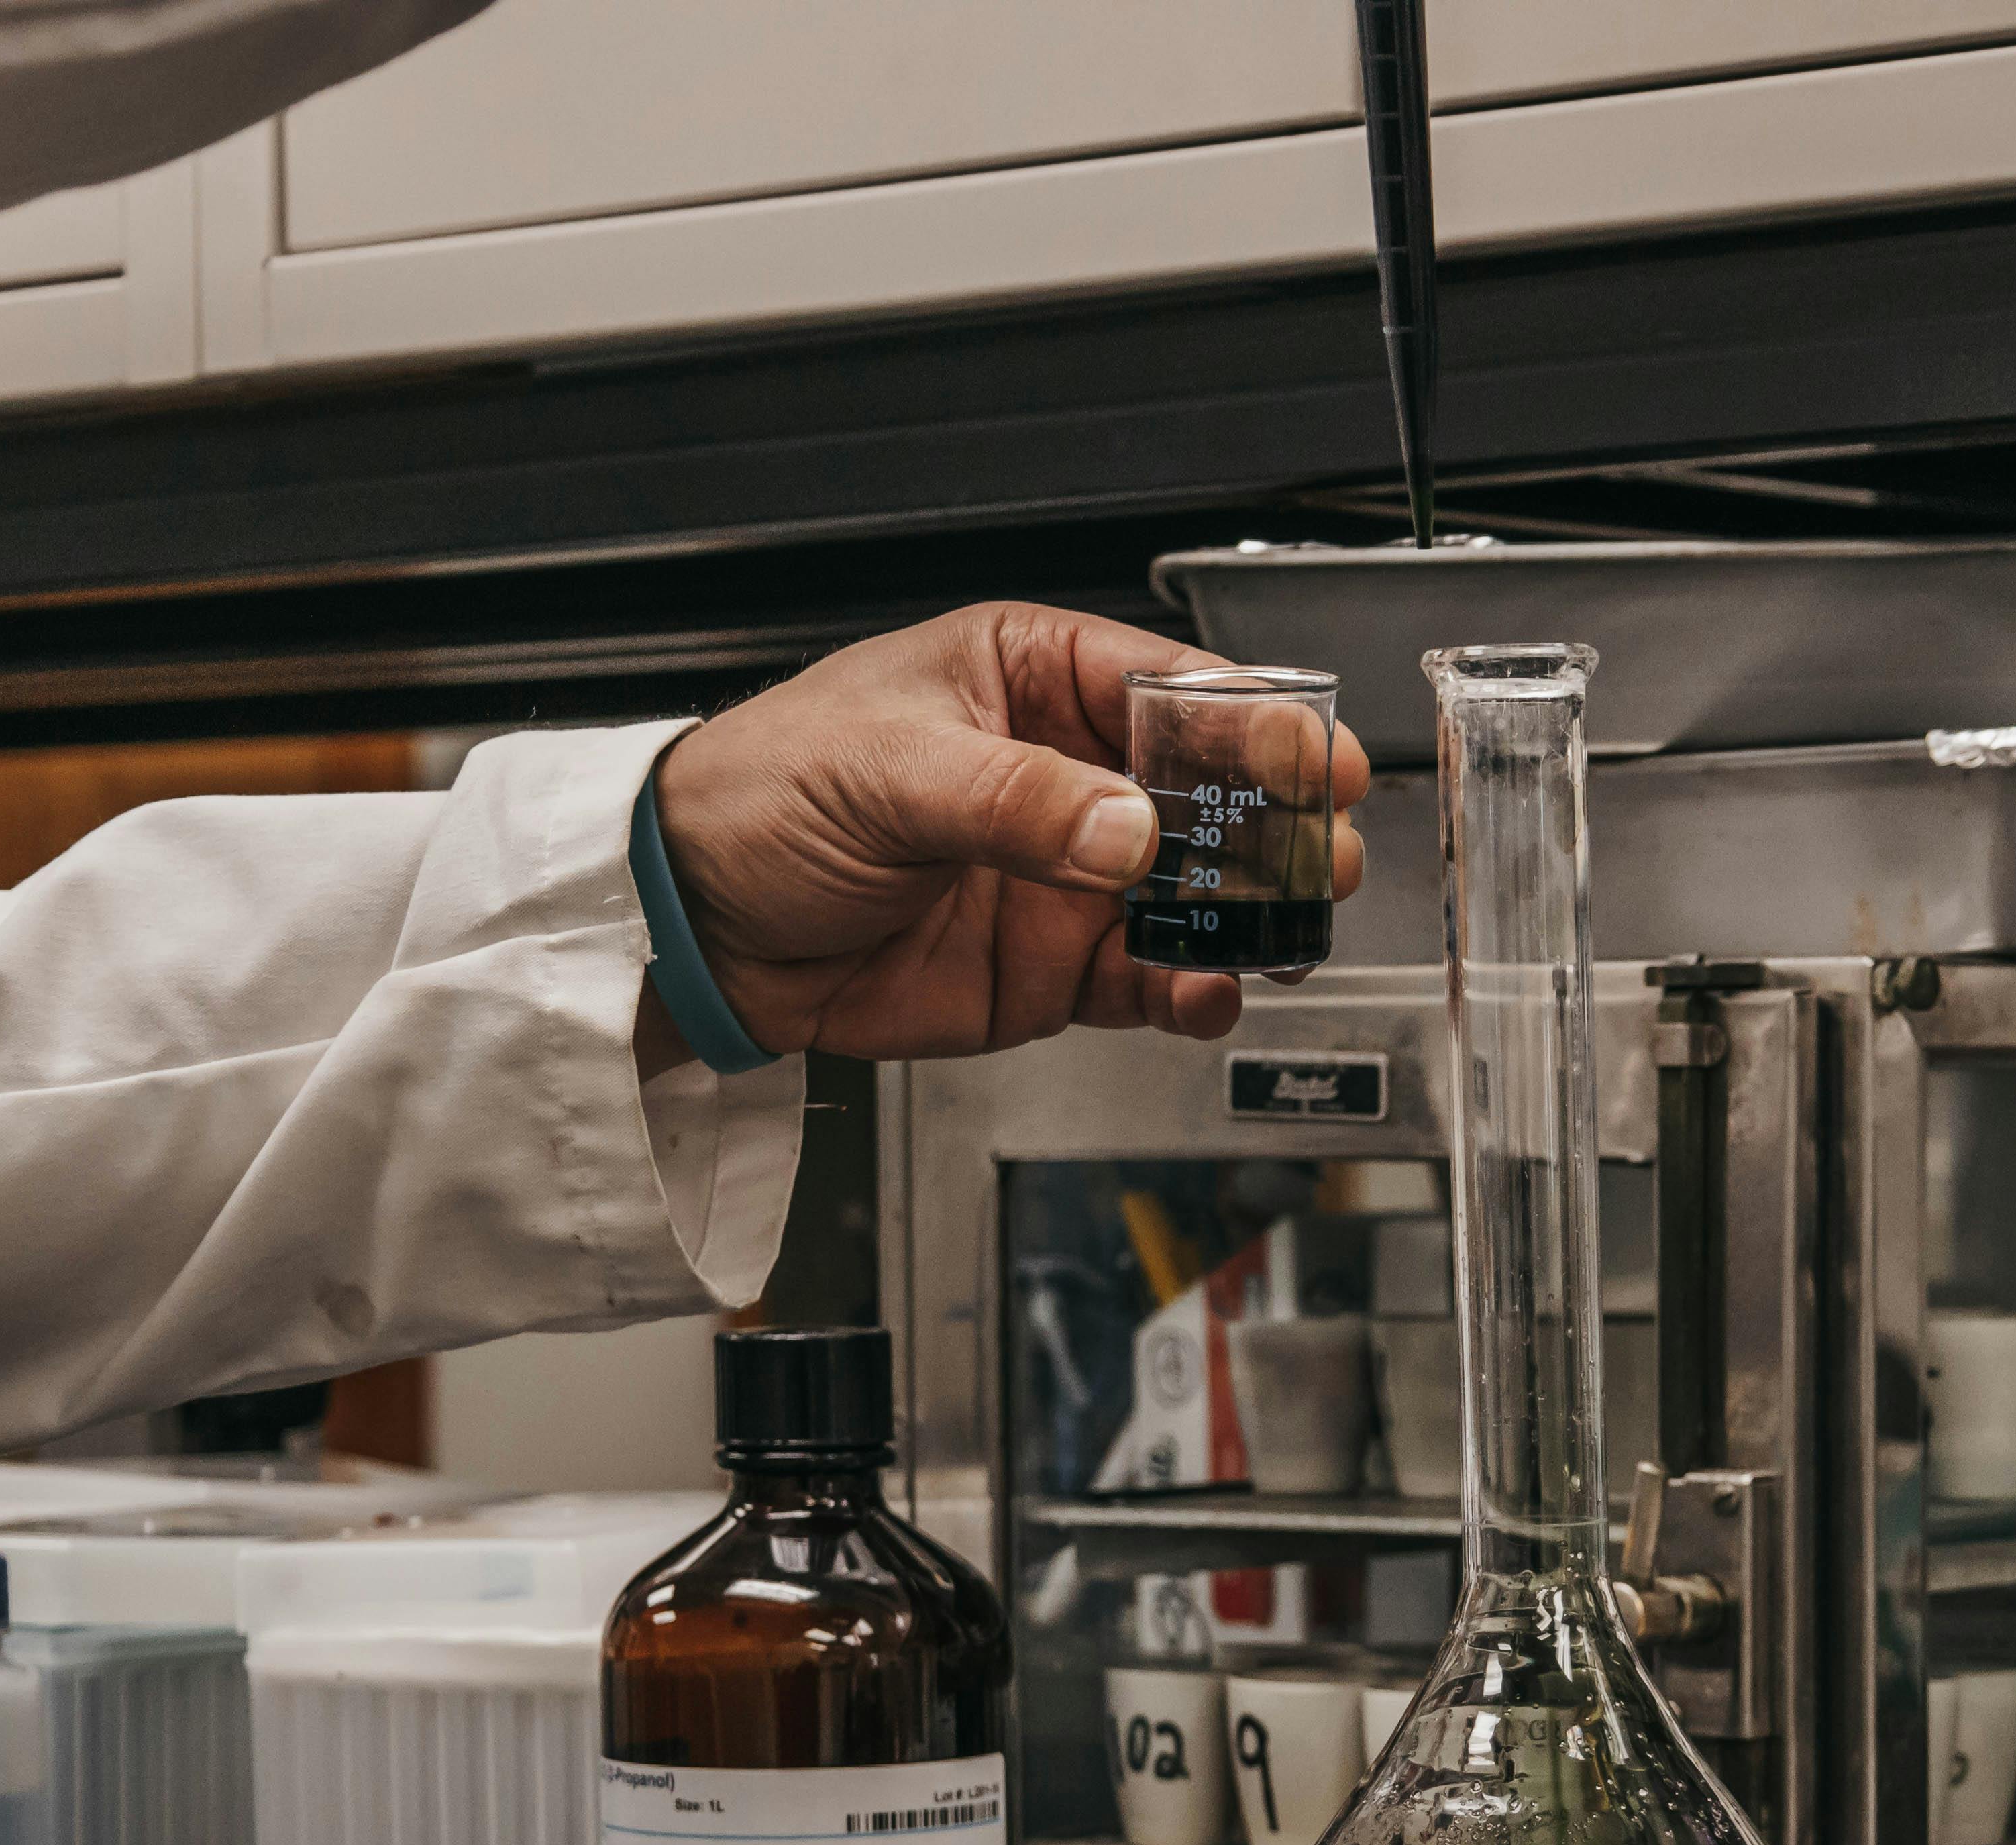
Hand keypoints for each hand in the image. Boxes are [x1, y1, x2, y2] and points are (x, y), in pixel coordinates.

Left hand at [647, 603, 1369, 1064]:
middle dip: (1271, 826)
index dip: (1247, 725)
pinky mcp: (1051, 968)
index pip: (1168, 691)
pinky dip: (1187, 993)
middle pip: (1206, 796)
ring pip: (1194, 896)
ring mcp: (1066, 878)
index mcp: (1030, 679)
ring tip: (1284, 935)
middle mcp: (1065, 774)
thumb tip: (1124, 833)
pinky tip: (1206, 994)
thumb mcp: (891, 770)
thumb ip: (1018, 801)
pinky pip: (1146, 981)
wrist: (696, 927)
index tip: (1305, 759)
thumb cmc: (763, 796)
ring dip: (1247, 917)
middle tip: (1318, 854)